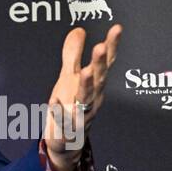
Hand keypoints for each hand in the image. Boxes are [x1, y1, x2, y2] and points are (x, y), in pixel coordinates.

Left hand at [43, 23, 121, 170]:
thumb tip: (79, 30)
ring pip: (86, 100)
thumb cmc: (70, 106)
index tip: (117, 28)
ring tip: (85, 73)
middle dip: (100, 63)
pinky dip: (60, 113)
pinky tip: (54, 103)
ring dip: (86, 86)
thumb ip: (72, 54)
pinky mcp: (68, 130)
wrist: (66, 142)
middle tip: (100, 47)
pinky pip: (64, 121)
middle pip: (98, 79)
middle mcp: (92, 98)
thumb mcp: (69, 77)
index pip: (105, 62)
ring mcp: (81, 115)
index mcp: (93, 84)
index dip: (112, 45)